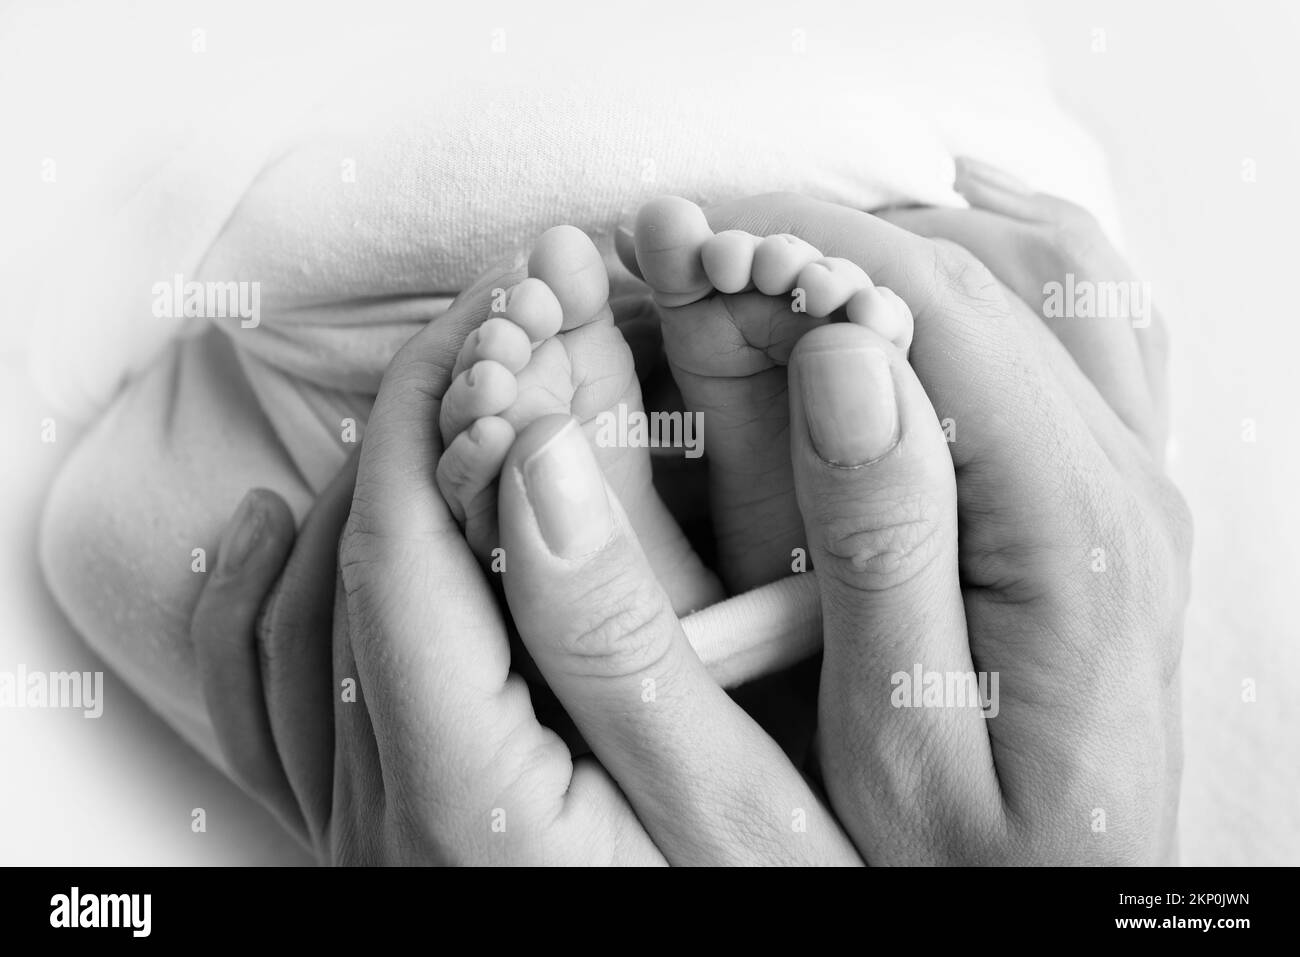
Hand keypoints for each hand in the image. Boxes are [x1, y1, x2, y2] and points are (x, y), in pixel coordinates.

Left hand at [190, 256, 859, 864]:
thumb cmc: (756, 920)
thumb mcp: (729, 808)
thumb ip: (618, 640)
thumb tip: (532, 466)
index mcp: (470, 795)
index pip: (407, 546)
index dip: (441, 406)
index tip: (496, 308)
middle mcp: (385, 815)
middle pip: (351, 563)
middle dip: (415, 416)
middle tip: (488, 317)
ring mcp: (365, 829)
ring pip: (299, 618)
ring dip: (361, 483)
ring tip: (430, 394)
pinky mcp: (378, 835)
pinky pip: (268, 702)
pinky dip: (262, 595)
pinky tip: (273, 528)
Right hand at [699, 179, 1189, 863]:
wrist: (1061, 901)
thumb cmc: (965, 851)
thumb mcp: (897, 732)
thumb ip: (881, 545)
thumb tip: (848, 359)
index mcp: (1073, 531)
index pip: (937, 314)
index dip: (807, 252)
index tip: (697, 237)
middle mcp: (1120, 480)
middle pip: (982, 276)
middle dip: (830, 239)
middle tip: (712, 248)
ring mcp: (1127, 474)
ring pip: (1044, 273)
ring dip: (906, 241)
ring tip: (787, 262)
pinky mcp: (1107, 490)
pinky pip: (1082, 320)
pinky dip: (994, 264)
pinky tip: (923, 267)